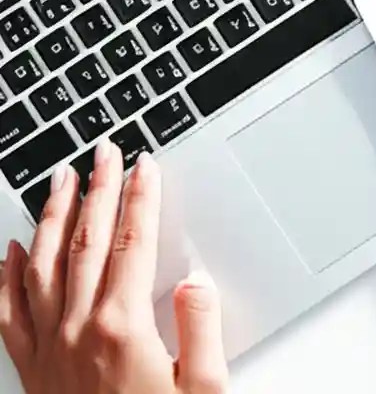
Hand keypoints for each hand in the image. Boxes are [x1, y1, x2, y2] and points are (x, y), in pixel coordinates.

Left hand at [0, 141, 228, 393]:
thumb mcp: (207, 391)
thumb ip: (202, 329)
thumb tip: (194, 280)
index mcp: (124, 329)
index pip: (132, 244)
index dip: (139, 198)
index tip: (145, 165)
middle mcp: (78, 333)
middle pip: (85, 243)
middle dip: (96, 190)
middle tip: (103, 153)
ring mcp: (49, 351)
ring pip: (40, 266)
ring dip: (51, 217)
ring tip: (59, 179)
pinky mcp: (33, 372)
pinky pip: (7, 313)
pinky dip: (5, 276)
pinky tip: (9, 250)